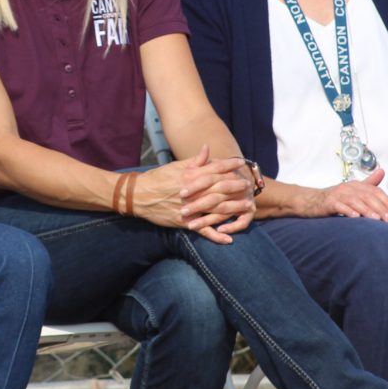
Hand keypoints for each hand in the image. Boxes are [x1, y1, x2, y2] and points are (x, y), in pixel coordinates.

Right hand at [133, 145, 254, 243]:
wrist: (138, 196)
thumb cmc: (157, 179)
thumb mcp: (175, 167)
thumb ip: (194, 161)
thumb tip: (207, 149)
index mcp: (190, 176)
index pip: (215, 169)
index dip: (230, 166)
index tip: (242, 164)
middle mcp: (192, 192)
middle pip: (220, 188)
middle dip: (236, 186)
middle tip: (250, 186)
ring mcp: (189, 208)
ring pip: (216, 209)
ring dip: (234, 208)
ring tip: (248, 207)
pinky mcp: (184, 221)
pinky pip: (203, 230)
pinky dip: (216, 236)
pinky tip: (229, 239)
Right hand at [307, 168, 387, 220]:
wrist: (311, 200)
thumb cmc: (335, 197)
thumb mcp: (353, 189)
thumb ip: (369, 183)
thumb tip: (382, 171)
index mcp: (355, 185)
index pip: (374, 191)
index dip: (386, 200)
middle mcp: (347, 187)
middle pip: (366, 196)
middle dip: (379, 207)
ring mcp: (337, 195)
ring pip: (355, 201)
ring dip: (366, 210)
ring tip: (376, 219)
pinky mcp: (328, 203)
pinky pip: (339, 206)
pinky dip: (348, 211)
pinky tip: (355, 217)